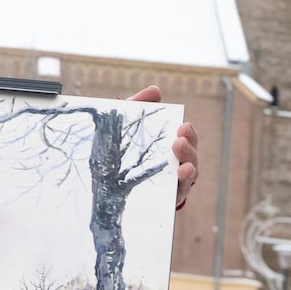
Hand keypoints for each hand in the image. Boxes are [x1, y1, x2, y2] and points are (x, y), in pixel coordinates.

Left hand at [126, 86, 198, 210]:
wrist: (99, 185)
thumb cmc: (115, 149)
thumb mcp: (122, 125)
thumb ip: (137, 105)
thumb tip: (155, 90)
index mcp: (168, 145)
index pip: (186, 138)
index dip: (188, 132)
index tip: (182, 126)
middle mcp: (175, 163)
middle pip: (191, 155)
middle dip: (189, 148)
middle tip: (179, 142)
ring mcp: (172, 182)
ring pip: (190, 175)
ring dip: (190, 169)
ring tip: (184, 166)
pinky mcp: (166, 199)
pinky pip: (179, 194)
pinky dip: (182, 186)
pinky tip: (179, 179)